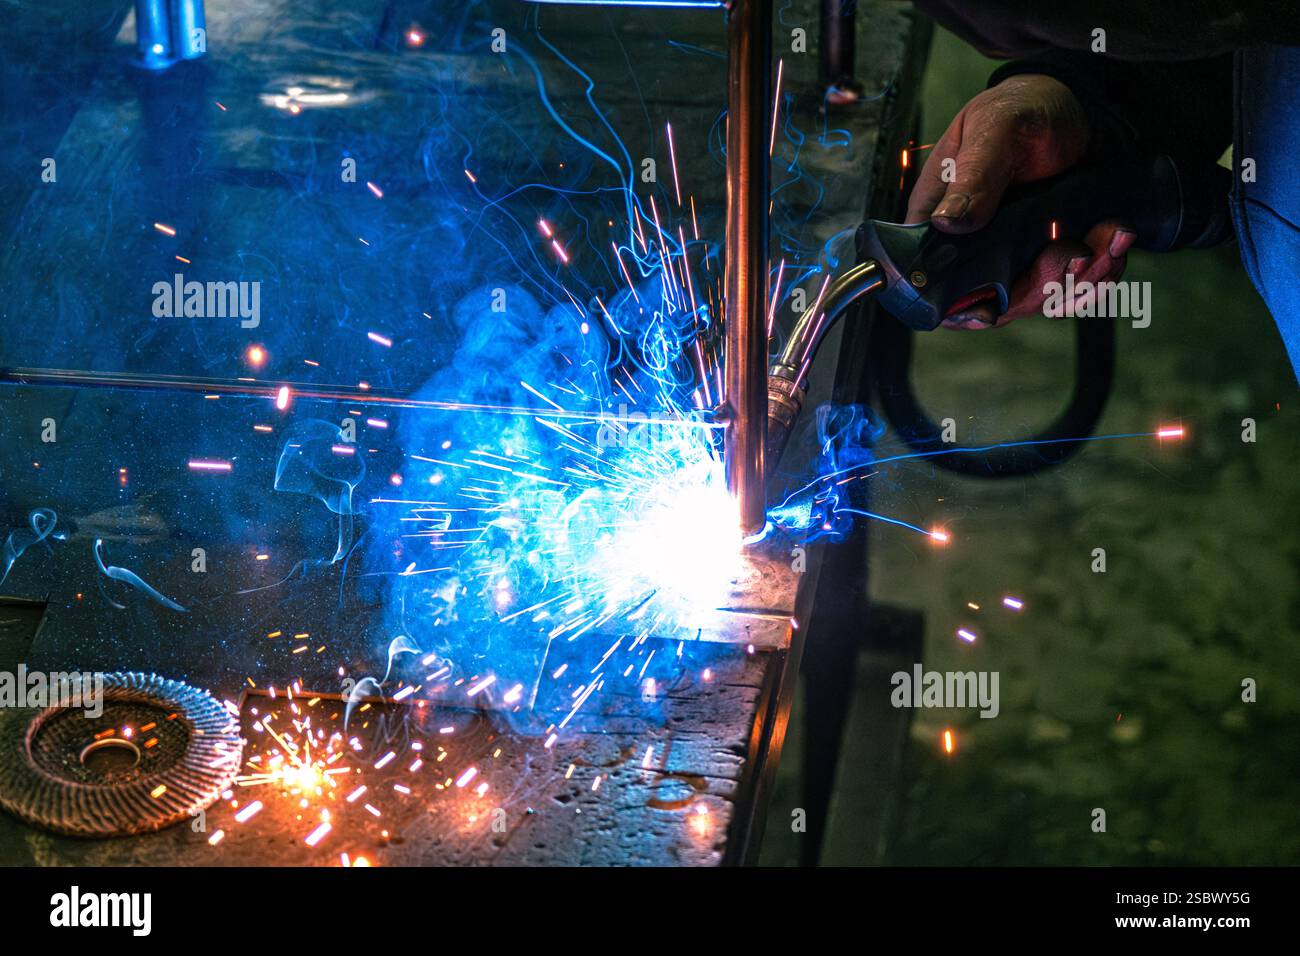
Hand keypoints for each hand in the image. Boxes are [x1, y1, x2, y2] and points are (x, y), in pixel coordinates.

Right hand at [906, 74, 1134, 328]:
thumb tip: (946, 223)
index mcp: (940, 222)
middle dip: (1039, 288)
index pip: (932, 281)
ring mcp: (1017, 258)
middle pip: (993, 303)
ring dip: (1081, 279)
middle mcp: (975, 249)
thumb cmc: (1024, 108)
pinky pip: (1075, 288)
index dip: (956, 306)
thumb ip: (973, 176)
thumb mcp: (996, 131)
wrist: (1081, 105)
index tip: (990, 309)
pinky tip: (1117, 237)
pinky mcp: (1055, 259)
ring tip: (1111, 234)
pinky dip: (1102, 273)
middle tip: (1074, 251)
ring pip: (1040, 300)